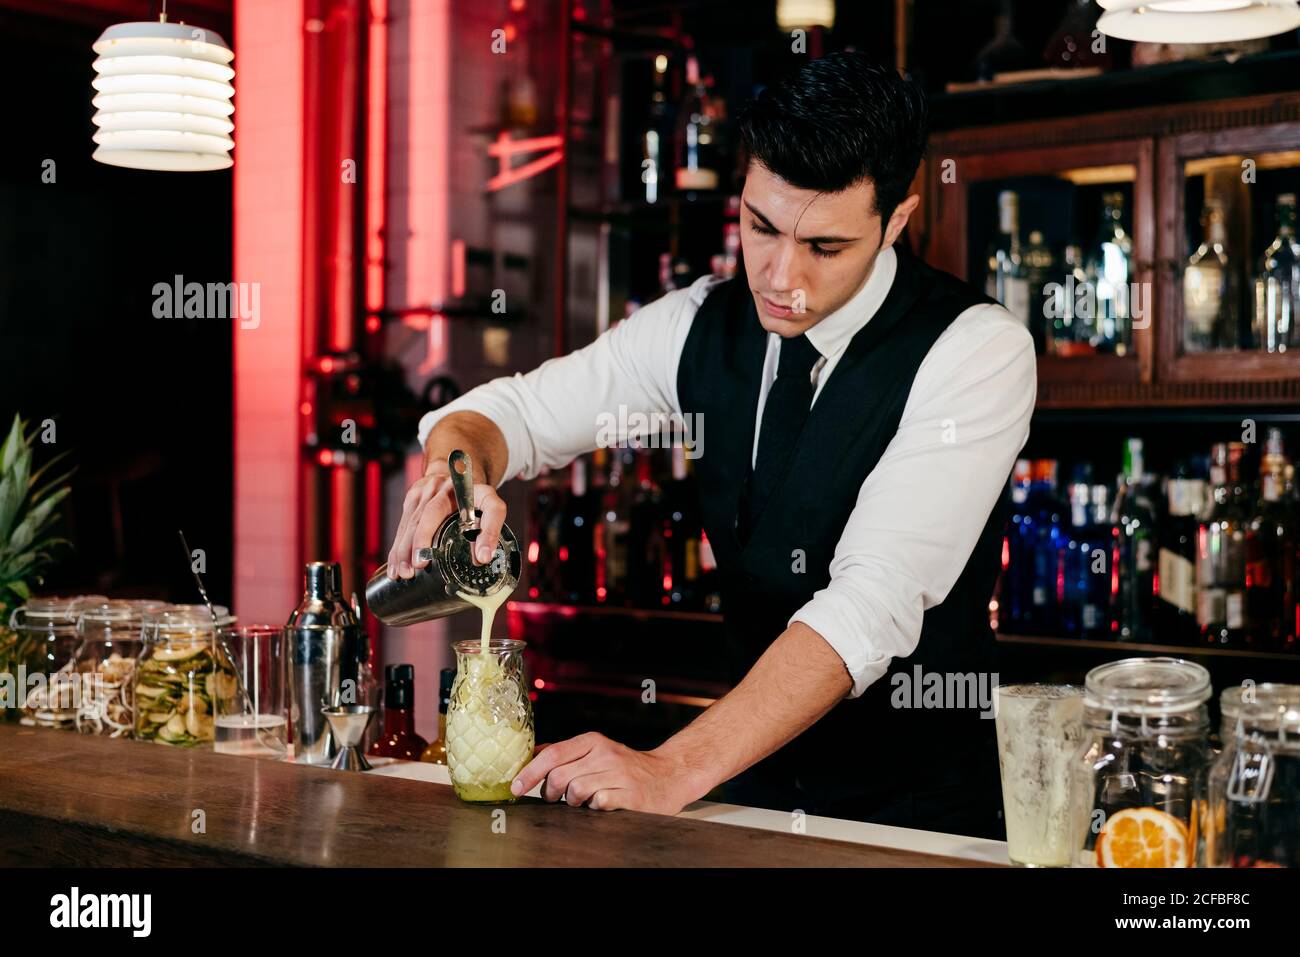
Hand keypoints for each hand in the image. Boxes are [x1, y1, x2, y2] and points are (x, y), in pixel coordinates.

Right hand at [386, 462, 506, 577]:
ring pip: (413, 520)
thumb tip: (483, 558)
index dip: (487, 531)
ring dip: (406, 548)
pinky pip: (403, 524)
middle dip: (423, 540)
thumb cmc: (474, 500)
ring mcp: (428, 489)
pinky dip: (398, 547)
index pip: (490, 508)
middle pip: (433, 512)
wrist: (456, 475)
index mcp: (478, 491)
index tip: (481, 557)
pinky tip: (396, 566)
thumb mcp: (490, 510)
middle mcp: (450, 486)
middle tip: (419, 565)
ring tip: (405, 573)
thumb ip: (492, 531)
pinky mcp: (413, 496)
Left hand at [510, 732, 704, 815]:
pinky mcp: (631, 794)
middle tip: (557, 798)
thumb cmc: (626, 767)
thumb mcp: (596, 751)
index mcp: (592, 741)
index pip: (552, 754)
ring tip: (582, 801)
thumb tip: (529, 755)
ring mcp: (619, 774)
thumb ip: (565, 753)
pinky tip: (600, 804)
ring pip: (576, 790)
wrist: (668, 776)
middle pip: (559, 775)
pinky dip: (594, 807)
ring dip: (572, 801)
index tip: (515, 787)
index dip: (529, 773)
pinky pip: (599, 803)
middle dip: (550, 792)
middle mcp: (605, 754)